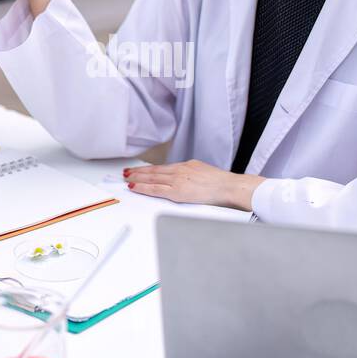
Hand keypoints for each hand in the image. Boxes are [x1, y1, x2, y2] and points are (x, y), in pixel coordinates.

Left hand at [123, 159, 265, 211]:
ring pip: (152, 178)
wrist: (230, 186)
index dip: (150, 169)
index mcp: (188, 166)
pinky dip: (143, 187)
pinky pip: (156, 189)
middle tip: (126, 171)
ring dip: (137, 177)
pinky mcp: (177, 191)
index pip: (164, 168)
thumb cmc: (223, 184)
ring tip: (126, 178)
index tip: (141, 170)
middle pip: (155, 171)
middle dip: (139, 171)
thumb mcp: (206, 174)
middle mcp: (180, 170)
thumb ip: (194, 177)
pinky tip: (134, 186)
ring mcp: (178, 180)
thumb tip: (189, 183)